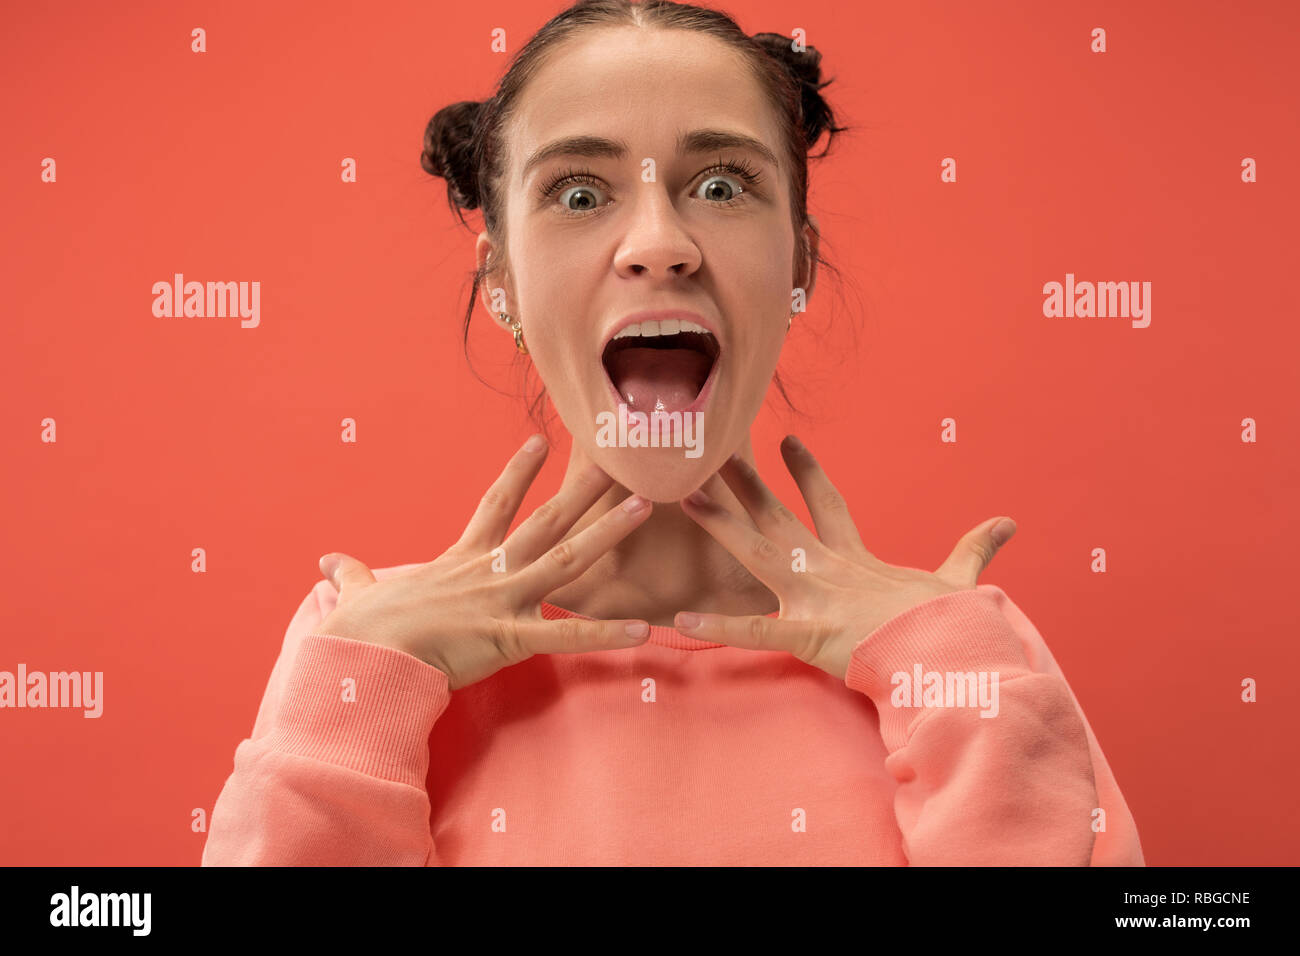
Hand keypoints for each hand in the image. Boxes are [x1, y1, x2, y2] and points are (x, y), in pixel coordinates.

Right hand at [315, 434, 654, 690]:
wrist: (360, 654)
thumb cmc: (361, 629)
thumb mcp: (358, 593)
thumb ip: (351, 574)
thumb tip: (327, 559)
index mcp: (460, 560)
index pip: (495, 505)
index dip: (518, 473)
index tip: (538, 441)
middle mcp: (489, 571)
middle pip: (546, 521)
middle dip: (583, 490)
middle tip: (618, 461)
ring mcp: (503, 600)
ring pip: (567, 560)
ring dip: (608, 533)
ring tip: (645, 506)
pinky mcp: (508, 637)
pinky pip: (566, 636)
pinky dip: (604, 634)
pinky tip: (642, 628)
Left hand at [673, 435, 1016, 680]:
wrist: (953, 656)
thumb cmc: (951, 625)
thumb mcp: (960, 582)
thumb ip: (975, 549)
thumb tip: (1009, 521)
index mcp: (857, 559)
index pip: (828, 504)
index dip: (806, 472)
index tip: (787, 441)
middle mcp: (827, 569)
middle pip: (776, 517)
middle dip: (743, 483)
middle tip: (709, 453)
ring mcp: (813, 598)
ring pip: (755, 552)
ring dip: (719, 524)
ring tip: (682, 497)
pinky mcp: (807, 633)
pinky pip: (752, 631)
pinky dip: (716, 628)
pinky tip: (678, 620)